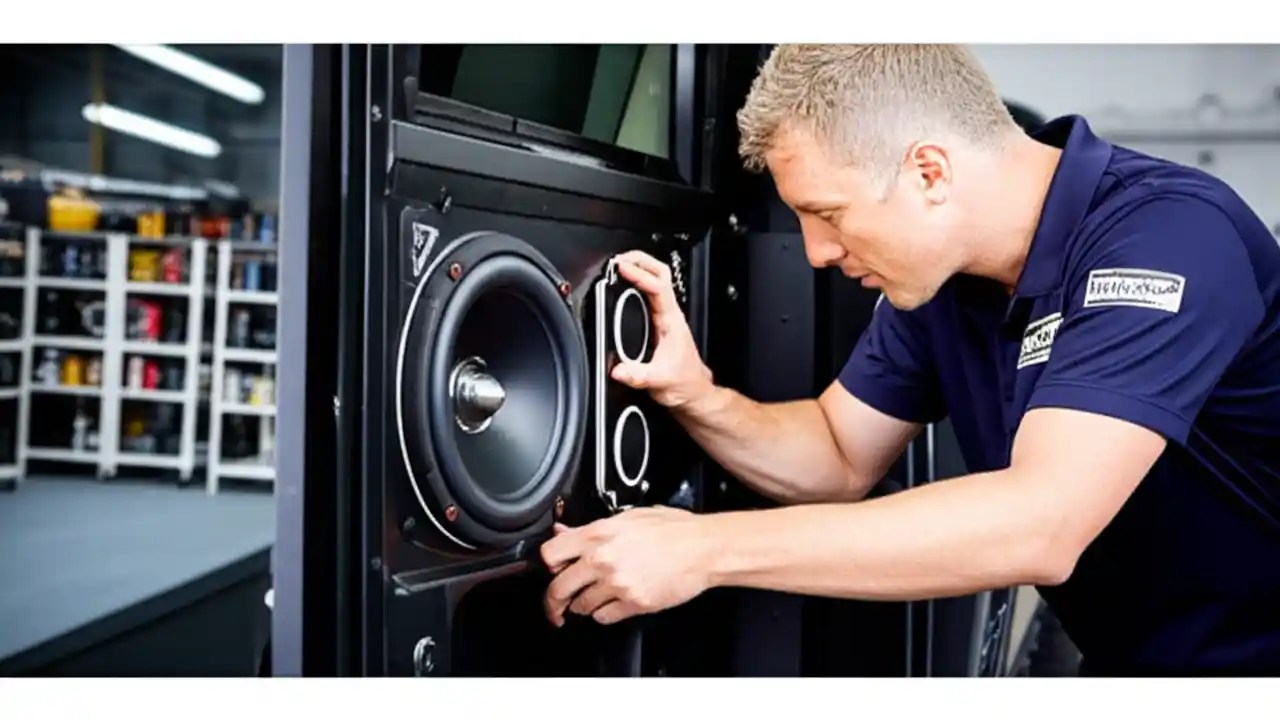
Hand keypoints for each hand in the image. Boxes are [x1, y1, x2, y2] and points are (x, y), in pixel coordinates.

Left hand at [540, 506, 715, 626]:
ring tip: (591, 598)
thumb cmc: (674, 529)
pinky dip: (604, 613)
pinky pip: (604, 617)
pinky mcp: (633, 603)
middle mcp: (604, 560)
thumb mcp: (629, 516)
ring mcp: (618, 584)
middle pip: (558, 588)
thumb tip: (565, 531)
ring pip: (581, 606)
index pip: (550, 554)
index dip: (548, 565)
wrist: (704, 548)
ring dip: (582, 605)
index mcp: (599, 534)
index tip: (552, 571)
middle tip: (555, 604)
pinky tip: (612, 603)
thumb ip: (592, 527)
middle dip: (554, 599)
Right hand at [610, 251, 713, 410]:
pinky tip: (624, 285)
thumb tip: (619, 369)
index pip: (657, 287)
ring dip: (639, 269)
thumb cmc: (684, 384)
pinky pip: (648, 296)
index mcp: (672, 322)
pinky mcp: (657, 324)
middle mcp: (670, 315)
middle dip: (641, 261)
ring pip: (655, 281)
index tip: (621, 268)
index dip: (639, 274)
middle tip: (620, 258)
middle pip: (660, 274)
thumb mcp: (660, 382)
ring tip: (619, 265)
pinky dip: (636, 284)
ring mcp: (664, 318)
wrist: (694, 393)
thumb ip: (638, 375)